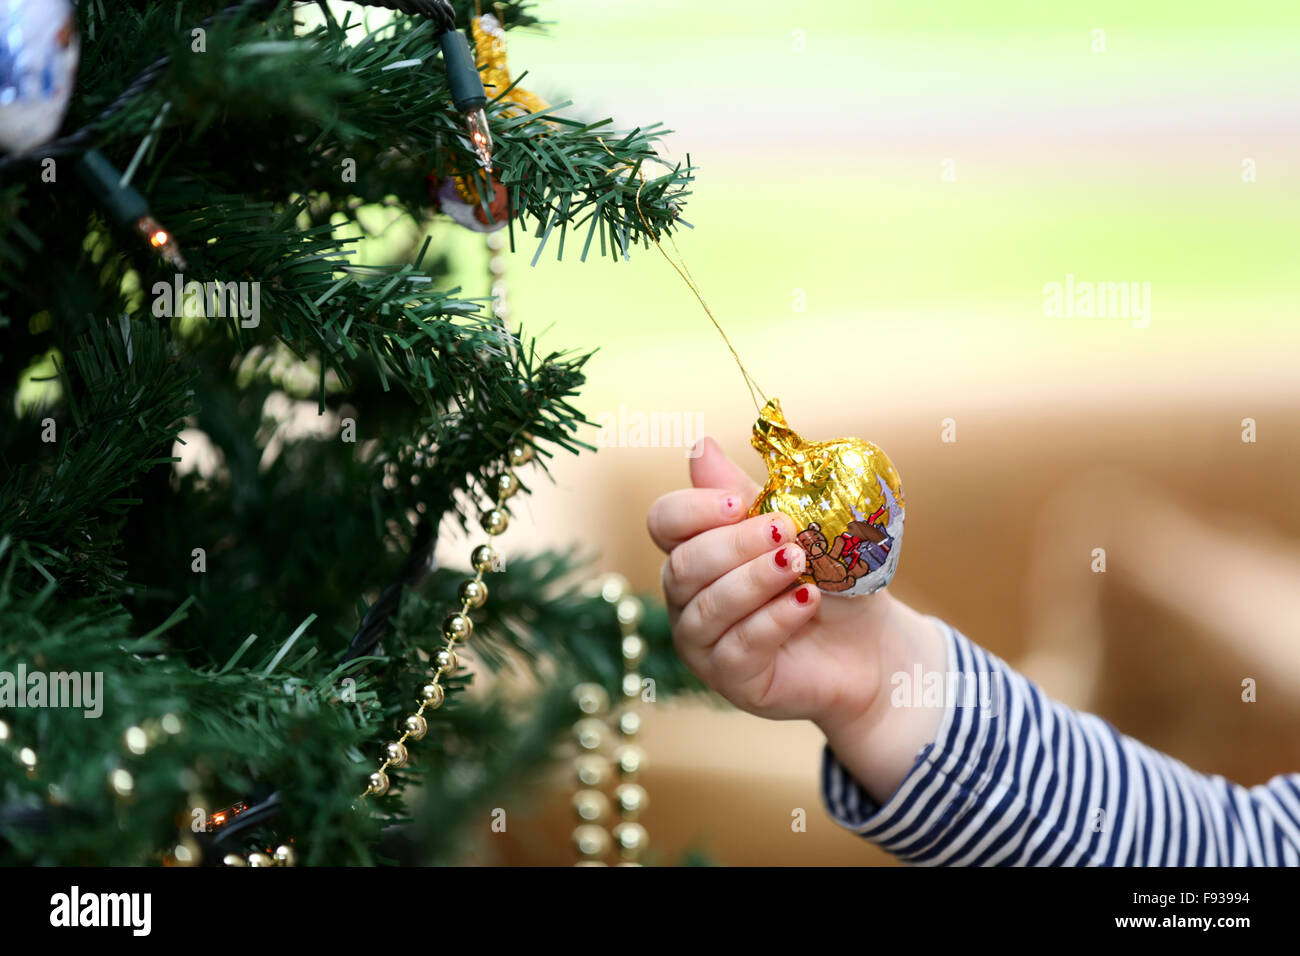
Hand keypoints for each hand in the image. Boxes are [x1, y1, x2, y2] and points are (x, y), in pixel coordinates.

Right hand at [647, 436, 947, 802]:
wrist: (869, 642)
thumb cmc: (825, 576)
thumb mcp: (794, 526)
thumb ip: (747, 494)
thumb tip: (699, 446)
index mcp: (694, 551)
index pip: (664, 522)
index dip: (692, 509)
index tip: (737, 502)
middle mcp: (686, 598)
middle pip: (682, 566)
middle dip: (734, 545)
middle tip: (786, 531)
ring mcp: (702, 643)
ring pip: (707, 608)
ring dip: (756, 579)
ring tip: (800, 562)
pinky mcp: (730, 680)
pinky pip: (739, 647)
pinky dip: (775, 618)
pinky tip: (808, 600)